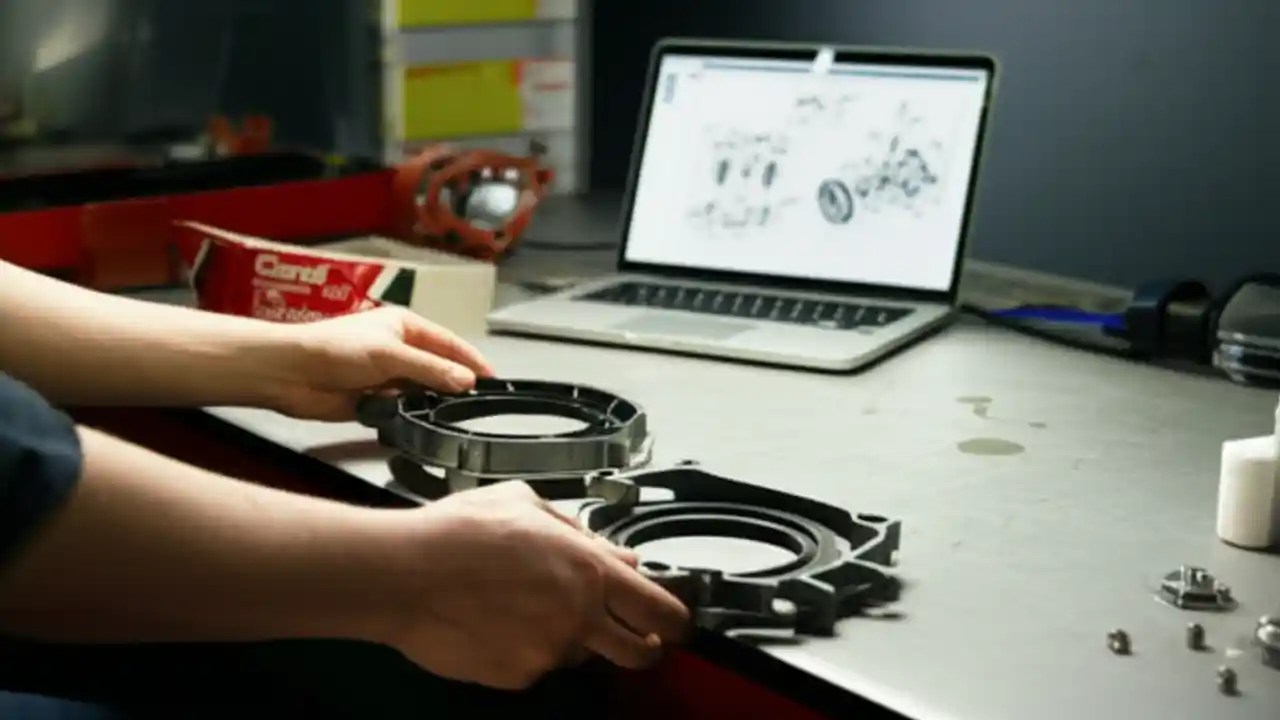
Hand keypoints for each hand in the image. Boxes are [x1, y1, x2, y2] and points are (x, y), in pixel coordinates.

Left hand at [273, 306, 494, 420]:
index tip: (493, 379)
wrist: (292, 374)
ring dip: (429, 400)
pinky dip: (409, 413)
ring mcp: (387, 375)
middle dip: (453, 383)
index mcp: (405, 326)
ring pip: (422, 390)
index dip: (472, 360)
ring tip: (444, 412)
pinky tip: (415, 419)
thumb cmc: (335, 350)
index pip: (449, 343)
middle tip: (474, 402)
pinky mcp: (374, 399)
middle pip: (438, 368)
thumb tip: (466, 381)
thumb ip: (431, 369)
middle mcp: (399, 349)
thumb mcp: (390, 354)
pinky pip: (403, 408)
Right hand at [389, 481, 690, 689]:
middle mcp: (577, 617)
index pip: (662, 609)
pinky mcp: (516, 676)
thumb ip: (581, 534)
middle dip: (646, 645)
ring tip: (526, 605)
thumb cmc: (457, 532)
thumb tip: (617, 553)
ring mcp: (547, 652)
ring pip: (581, 655)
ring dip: (571, 637)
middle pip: (641, 652)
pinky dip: (527, 648)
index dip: (677, 619)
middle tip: (635, 634)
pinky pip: (536, 665)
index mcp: (588, 570)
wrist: (402, 574)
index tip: (678, 622)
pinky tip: (498, 619)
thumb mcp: (527, 505)